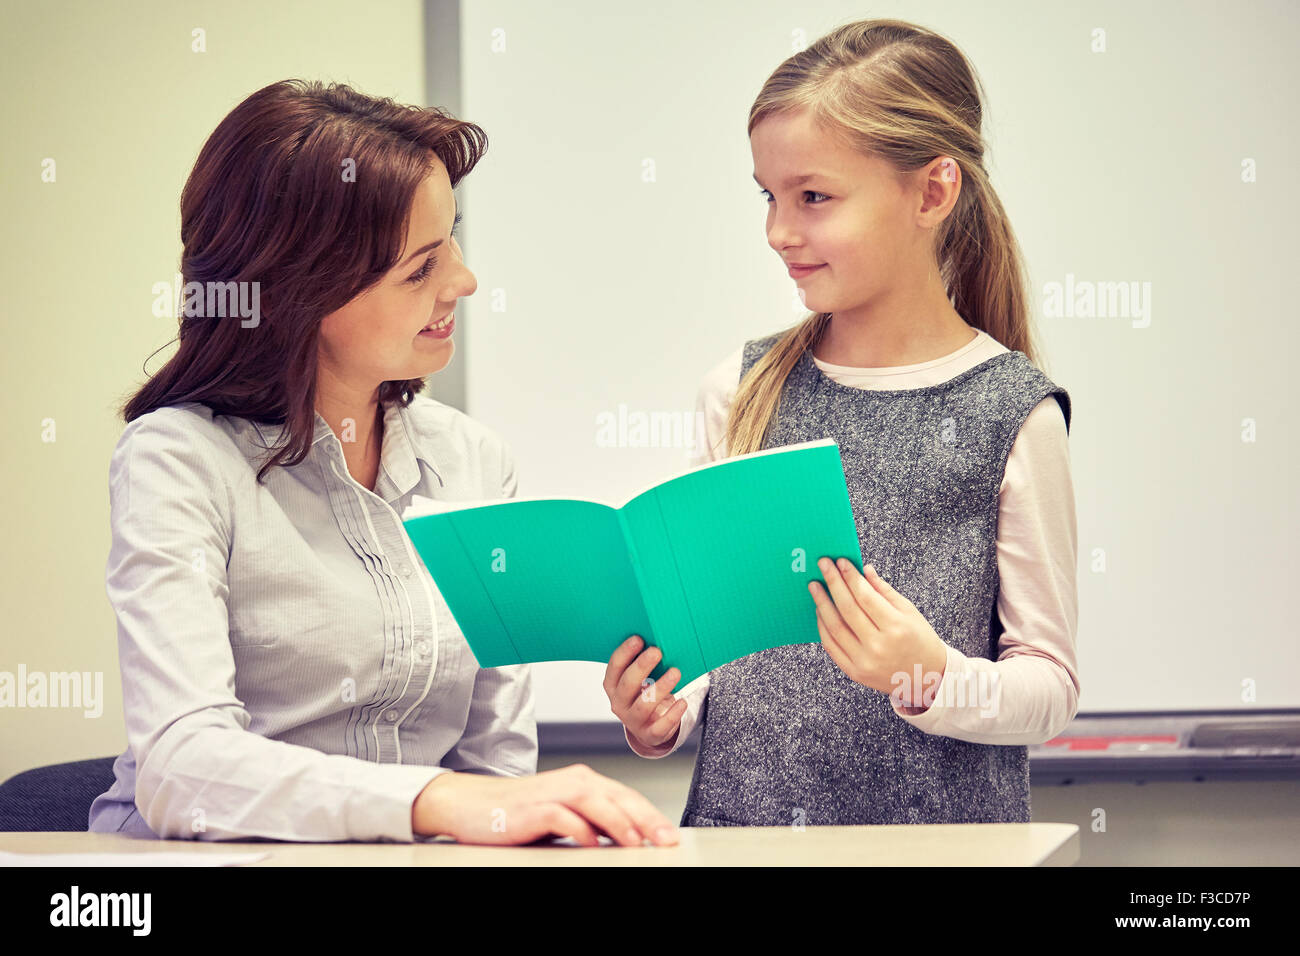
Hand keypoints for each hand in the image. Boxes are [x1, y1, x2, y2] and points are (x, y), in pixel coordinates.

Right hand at [412, 765, 678, 846]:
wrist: (469, 804)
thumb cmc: (517, 813)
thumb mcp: (563, 817)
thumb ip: (592, 823)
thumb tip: (628, 840)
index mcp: (583, 782)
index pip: (626, 797)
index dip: (651, 815)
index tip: (670, 835)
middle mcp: (572, 781)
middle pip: (618, 796)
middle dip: (646, 818)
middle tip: (667, 839)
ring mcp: (552, 792)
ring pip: (595, 801)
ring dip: (619, 822)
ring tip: (638, 842)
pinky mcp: (532, 807)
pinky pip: (562, 816)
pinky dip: (580, 829)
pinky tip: (593, 844)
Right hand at [603, 635, 686, 750]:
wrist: (650, 724)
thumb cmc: (645, 691)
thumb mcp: (639, 678)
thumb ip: (642, 662)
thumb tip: (658, 637)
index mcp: (613, 686)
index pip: (614, 667)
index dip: (625, 653)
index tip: (639, 638)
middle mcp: (618, 703)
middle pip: (627, 685)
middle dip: (641, 667)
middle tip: (657, 651)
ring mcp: (633, 721)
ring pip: (644, 705)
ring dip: (660, 687)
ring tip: (675, 672)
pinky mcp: (650, 734)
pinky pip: (660, 727)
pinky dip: (672, 715)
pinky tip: (682, 702)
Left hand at [808, 557, 947, 708]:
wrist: (927, 678)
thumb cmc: (920, 640)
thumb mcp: (909, 612)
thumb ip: (884, 590)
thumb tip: (864, 570)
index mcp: (896, 627)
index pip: (865, 597)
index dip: (850, 577)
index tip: (840, 562)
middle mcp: (878, 646)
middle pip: (847, 609)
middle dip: (832, 583)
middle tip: (823, 565)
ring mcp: (864, 661)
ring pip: (835, 627)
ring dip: (821, 603)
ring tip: (815, 587)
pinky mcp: (854, 672)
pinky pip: (831, 646)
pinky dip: (822, 626)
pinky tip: (820, 611)